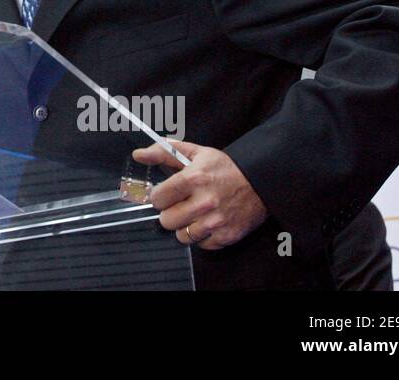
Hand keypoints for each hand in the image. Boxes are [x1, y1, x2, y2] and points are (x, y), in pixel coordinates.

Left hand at [131, 139, 267, 249]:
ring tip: (195, 214)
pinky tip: (208, 222)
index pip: (158, 198)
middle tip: (181, 205)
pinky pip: (201, 245)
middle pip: (166, 220)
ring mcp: (216, 221)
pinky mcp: (227, 236)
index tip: (166, 195)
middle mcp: (204, 202)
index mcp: (193, 179)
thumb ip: (164, 152)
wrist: (260, 181)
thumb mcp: (195, 153)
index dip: (159, 197)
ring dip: (185, 226)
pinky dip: (202, 237)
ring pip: (182, 236)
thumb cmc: (224, 167)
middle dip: (170, 213)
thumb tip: (138, 155)